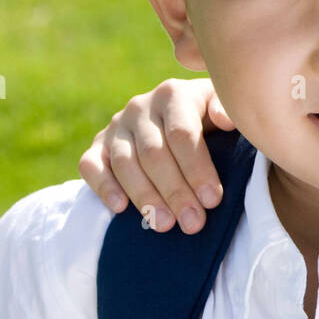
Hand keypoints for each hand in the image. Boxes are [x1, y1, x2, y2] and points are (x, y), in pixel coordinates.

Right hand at [78, 77, 233, 232]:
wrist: (178, 120)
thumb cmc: (209, 121)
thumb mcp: (222, 110)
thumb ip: (227, 111)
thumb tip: (227, 121)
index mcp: (173, 93)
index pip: (182, 133)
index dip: (197, 169)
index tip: (212, 200)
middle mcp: (140, 106)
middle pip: (154, 153)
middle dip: (175, 191)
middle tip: (193, 222)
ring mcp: (116, 125)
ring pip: (125, 163)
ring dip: (145, 197)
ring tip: (165, 225)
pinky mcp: (97, 145)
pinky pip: (91, 166)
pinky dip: (103, 187)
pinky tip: (120, 209)